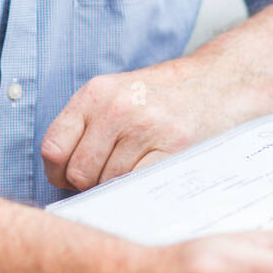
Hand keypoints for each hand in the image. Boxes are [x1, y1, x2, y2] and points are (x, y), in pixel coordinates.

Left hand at [41, 58, 223, 190]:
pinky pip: (136, 186)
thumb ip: (88, 127)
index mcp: (95, 93)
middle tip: (114, 175)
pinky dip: (139, 190)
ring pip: (108, 184)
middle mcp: (116, 108)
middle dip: (92, 184)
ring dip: (119, 186)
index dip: (58, 173)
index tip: (71, 178)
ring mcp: (145, 128)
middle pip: (79, 173)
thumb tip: (62, 178)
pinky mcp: (172, 147)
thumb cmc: (164, 98)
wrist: (220, 83)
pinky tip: (151, 177)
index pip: (53, 148)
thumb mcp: (118, 95)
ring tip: (139, 167)